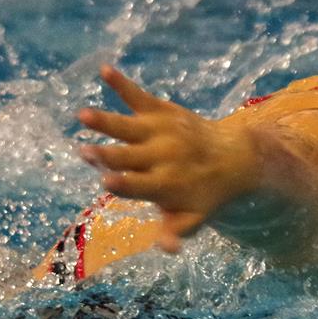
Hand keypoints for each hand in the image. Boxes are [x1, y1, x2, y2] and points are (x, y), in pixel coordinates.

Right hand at [77, 65, 260, 253]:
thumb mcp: (195, 219)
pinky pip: (139, 96)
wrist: (234, 157)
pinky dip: (122, 84)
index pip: (141, 185)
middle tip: (85, 152)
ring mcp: (160, 131)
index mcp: (166, 184)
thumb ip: (178, 232)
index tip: (106, 181)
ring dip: (105, 121)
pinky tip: (105, 69)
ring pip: (128, 127)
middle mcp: (162, 156)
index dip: (125, 184)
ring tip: (83, 115)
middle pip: (129, 156)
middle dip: (106, 155)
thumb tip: (167, 249)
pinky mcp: (161, 112)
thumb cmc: (205, 194)